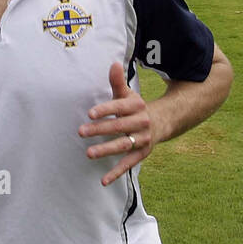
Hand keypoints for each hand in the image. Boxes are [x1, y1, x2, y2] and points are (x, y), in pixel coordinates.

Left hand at [79, 61, 153, 185]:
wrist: (162, 122)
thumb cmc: (134, 107)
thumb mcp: (128, 94)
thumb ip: (117, 81)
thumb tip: (113, 63)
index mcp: (136, 105)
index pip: (119, 107)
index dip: (105, 110)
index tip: (90, 113)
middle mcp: (141, 122)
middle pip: (119, 127)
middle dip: (100, 130)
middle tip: (81, 132)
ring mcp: (142, 139)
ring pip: (123, 145)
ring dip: (106, 150)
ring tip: (88, 153)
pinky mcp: (142, 153)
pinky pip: (128, 164)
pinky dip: (116, 173)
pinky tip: (103, 180)